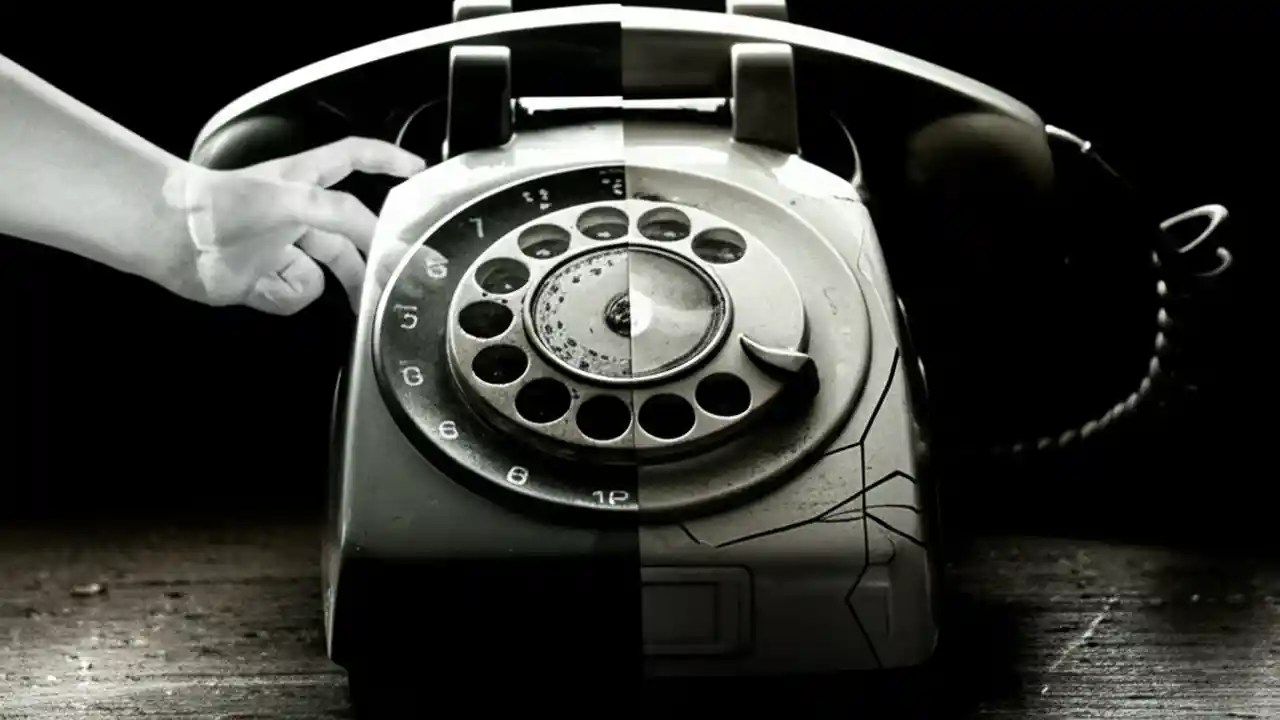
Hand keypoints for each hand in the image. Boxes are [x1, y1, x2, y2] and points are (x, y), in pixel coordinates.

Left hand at [162, 137, 425, 314]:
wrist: (170, 239)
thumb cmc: (223, 205)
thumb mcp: (291, 199)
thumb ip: (340, 214)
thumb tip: (373, 235)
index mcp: (305, 181)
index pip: (355, 159)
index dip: (388, 160)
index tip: (419, 171)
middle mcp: (298, 214)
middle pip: (349, 236)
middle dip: (367, 257)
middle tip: (393, 279)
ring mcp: (282, 249)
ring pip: (325, 273)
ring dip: (316, 281)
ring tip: (306, 285)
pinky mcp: (265, 280)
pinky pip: (296, 294)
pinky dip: (283, 294)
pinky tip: (260, 284)